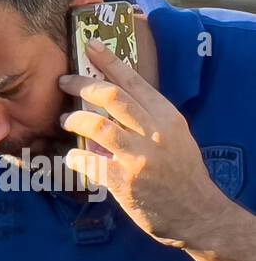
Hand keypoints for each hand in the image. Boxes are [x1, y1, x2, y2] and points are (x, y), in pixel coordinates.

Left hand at [58, 38, 230, 249]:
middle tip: (63, 82)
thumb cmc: (181, 175)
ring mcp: (140, 157)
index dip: (110, 62)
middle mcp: (155, 132)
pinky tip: (71, 157)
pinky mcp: (125, 181)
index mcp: (167, 117)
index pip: (135, 81)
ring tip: (64, 120)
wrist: (196, 213)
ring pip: (98, 126)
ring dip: (75, 120)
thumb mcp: (173, 139)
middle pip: (112, 97)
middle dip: (82, 85)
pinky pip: (89, 161)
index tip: (91, 47)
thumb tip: (111, 108)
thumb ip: (146, 122)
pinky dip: (74, 157)